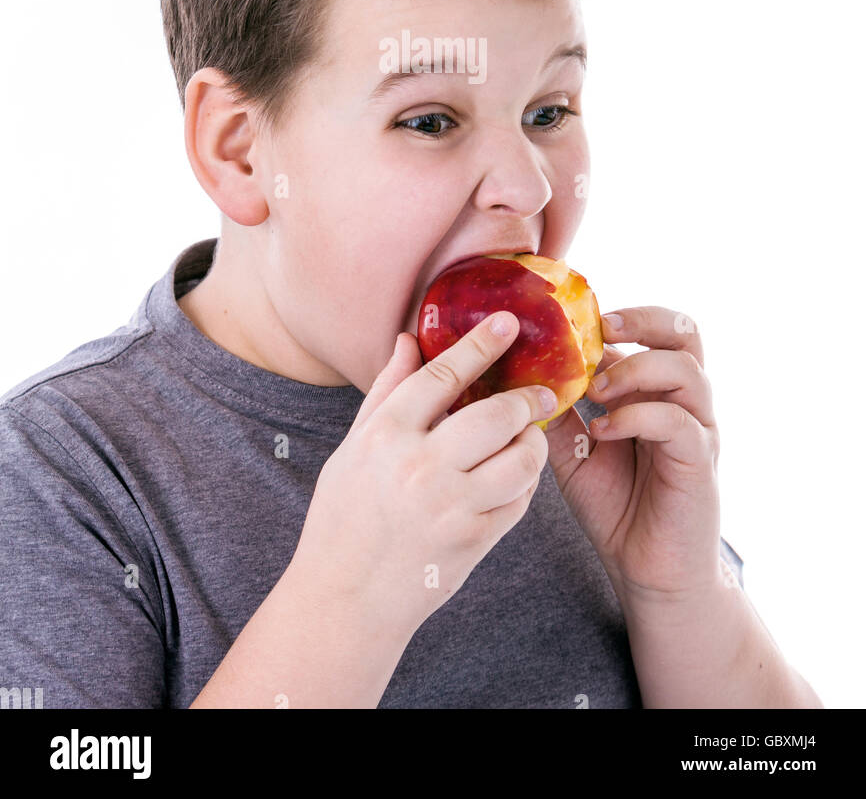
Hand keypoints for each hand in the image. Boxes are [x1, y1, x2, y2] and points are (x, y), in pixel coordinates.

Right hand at [290, 311, 553, 636]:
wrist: (345, 600)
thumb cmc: (343, 518)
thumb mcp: (353, 447)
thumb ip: (387, 390)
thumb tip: (409, 338)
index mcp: (386, 435)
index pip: (443, 374)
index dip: (481, 344)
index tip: (509, 321)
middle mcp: (420, 467)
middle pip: (495, 415)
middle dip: (527, 398)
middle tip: (541, 391)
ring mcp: (450, 508)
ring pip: (519, 460)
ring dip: (534, 441)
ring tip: (531, 434)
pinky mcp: (473, 543)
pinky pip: (518, 502)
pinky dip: (525, 482)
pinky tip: (517, 474)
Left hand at [542, 306, 722, 607]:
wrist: (647, 569)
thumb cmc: (616, 504)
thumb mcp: (572, 449)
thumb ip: (558, 410)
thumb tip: (519, 373)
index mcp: (656, 389)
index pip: (652, 329)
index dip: (618, 315)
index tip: (574, 320)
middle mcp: (684, 401)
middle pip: (686, 332)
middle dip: (642, 320)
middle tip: (600, 331)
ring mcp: (698, 428)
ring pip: (686, 370)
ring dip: (634, 370)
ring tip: (594, 390)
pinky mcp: (699, 461)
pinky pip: (678, 423)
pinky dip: (637, 417)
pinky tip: (603, 431)